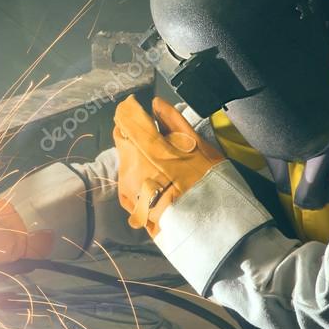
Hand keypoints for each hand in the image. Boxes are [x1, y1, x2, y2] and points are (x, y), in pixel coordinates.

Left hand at [114, 96, 224, 235]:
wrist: (204, 224)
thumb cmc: (206, 182)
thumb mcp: (198, 146)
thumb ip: (174, 121)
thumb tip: (157, 104)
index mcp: (147, 145)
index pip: (126, 117)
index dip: (130, 109)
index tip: (136, 107)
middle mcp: (130, 163)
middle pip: (122, 137)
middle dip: (133, 132)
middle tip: (153, 136)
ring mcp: (126, 183)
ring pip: (125, 158)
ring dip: (136, 154)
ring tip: (161, 164)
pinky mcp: (128, 200)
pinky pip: (127, 178)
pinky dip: (137, 174)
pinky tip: (156, 181)